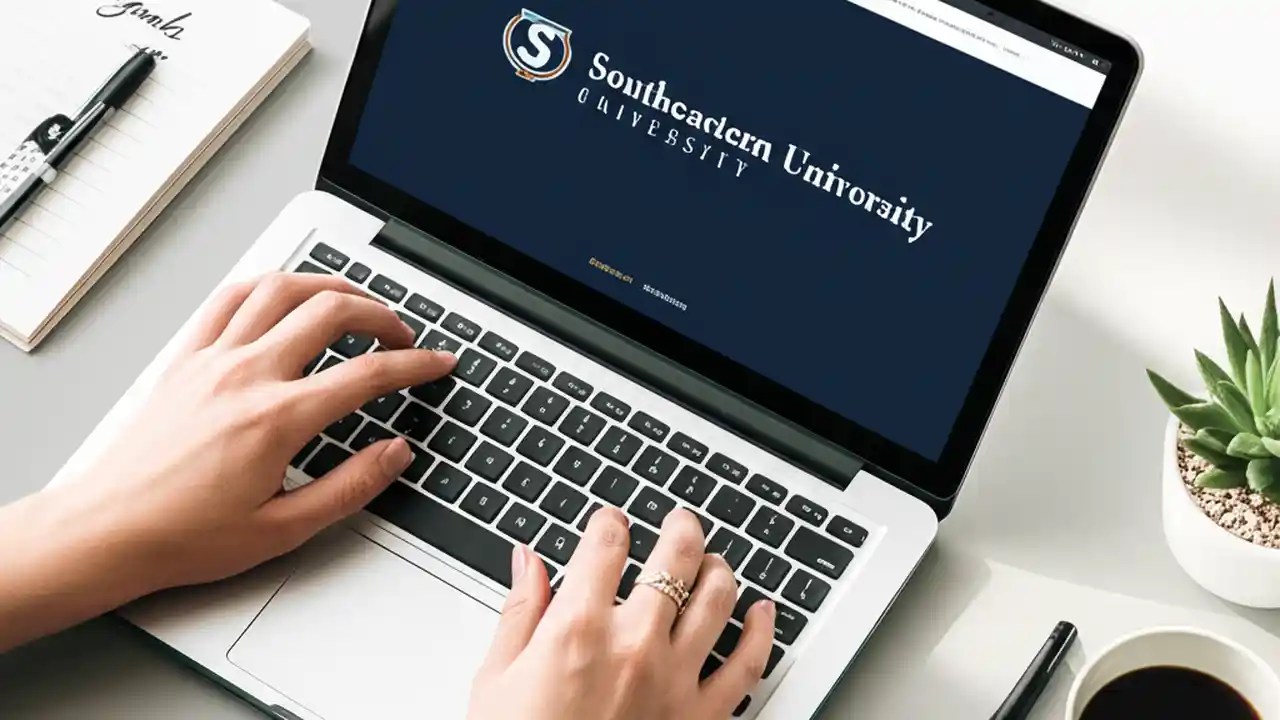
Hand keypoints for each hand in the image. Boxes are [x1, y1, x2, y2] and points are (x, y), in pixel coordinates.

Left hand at [40, 272, 455, 596]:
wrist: (107, 531)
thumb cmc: (184, 536)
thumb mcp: (283, 529)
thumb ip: (350, 486)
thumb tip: (395, 453)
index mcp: (276, 419)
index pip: (366, 374)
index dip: (415, 365)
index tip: (437, 363)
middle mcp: (245, 376)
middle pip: (330, 312)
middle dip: (381, 315)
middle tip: (403, 335)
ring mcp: (211, 360)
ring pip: (281, 289)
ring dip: (328, 286)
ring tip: (355, 301)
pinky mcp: (185, 359)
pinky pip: (229, 300)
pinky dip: (267, 286)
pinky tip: (284, 294)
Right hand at [468, 508, 775, 719]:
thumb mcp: (497, 679)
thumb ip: (521, 611)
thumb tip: (527, 561)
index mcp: (578, 628)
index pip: (606, 543)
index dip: (610, 520)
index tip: (610, 521)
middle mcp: (634, 644)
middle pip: (676, 557)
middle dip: (680, 528)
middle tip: (680, 521)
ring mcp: (674, 679)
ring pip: (717, 600)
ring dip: (719, 569)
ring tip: (713, 560)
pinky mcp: (700, 717)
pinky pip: (747, 666)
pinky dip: (762, 633)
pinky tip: (763, 613)